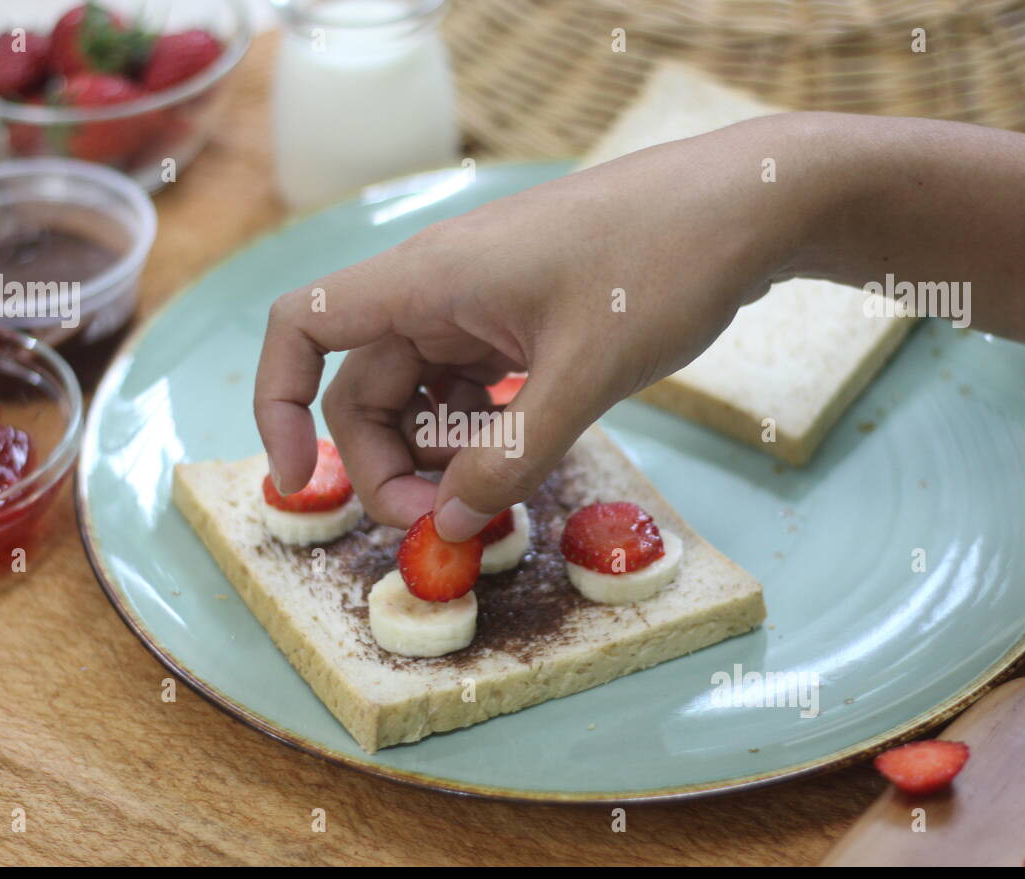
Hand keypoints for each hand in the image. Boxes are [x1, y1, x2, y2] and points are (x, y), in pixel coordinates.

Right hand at [254, 113, 831, 538]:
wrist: (746, 205)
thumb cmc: (662, 264)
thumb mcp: (583, 375)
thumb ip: (511, 457)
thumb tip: (451, 526)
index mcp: (427, 281)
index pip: (302, 326)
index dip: (277, 403)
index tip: (298, 481)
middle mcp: (439, 290)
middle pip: (365, 390)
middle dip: (389, 467)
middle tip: (447, 527)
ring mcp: (480, 304)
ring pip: (422, 397)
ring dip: (440, 458)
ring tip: (497, 496)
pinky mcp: (520, 320)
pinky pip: (472, 388)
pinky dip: (482, 433)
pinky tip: (522, 458)